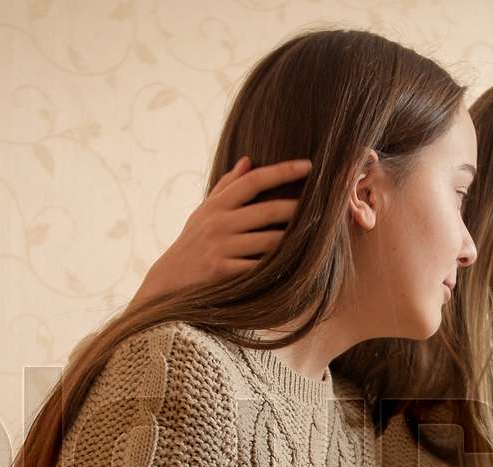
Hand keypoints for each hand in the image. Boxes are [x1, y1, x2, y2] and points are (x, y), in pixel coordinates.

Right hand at [129, 156, 310, 305]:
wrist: (169, 280)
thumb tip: (248, 160)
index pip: (253, 181)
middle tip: (324, 205)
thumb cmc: (192, 243)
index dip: (282, 171)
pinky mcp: (223, 272)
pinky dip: (278, 266)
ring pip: (269, 241)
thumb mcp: (203, 212)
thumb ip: (226, 187)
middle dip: (297, 208)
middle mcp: (219, 223)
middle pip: (267, 211)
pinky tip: (297, 264)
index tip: (308, 165)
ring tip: (316, 236)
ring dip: (294, 240)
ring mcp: (221, 248)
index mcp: (218, 205)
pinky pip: (259, 267)